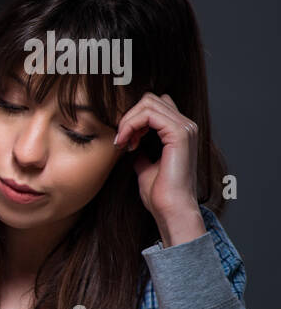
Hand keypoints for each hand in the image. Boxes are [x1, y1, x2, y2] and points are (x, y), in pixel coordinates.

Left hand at [112, 92, 205, 245]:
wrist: (170, 209)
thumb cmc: (160, 194)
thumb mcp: (146, 168)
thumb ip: (142, 153)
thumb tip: (133, 147)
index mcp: (179, 132)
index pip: (154, 105)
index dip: (134, 117)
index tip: (124, 140)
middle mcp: (186, 126)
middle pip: (149, 99)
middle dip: (129, 117)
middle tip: (122, 141)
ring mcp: (185, 128)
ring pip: (148, 103)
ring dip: (128, 121)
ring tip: (124, 143)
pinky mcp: (180, 134)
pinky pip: (149, 114)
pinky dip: (131, 125)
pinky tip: (127, 144)